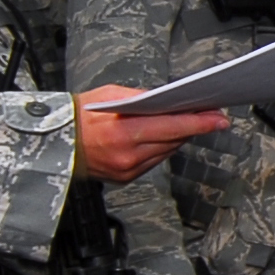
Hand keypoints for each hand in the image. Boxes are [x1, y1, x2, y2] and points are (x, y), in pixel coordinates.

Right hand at [76, 86, 227, 181]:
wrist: (55, 144)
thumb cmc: (78, 116)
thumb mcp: (109, 96)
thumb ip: (141, 98)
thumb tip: (167, 99)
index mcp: (123, 131)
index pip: (172, 127)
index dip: (200, 123)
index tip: (219, 118)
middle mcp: (128, 154)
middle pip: (173, 140)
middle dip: (191, 126)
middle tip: (207, 113)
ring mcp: (128, 169)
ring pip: (166, 152)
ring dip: (177, 138)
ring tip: (187, 122)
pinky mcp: (126, 178)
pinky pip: (154, 162)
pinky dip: (161, 148)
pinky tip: (164, 137)